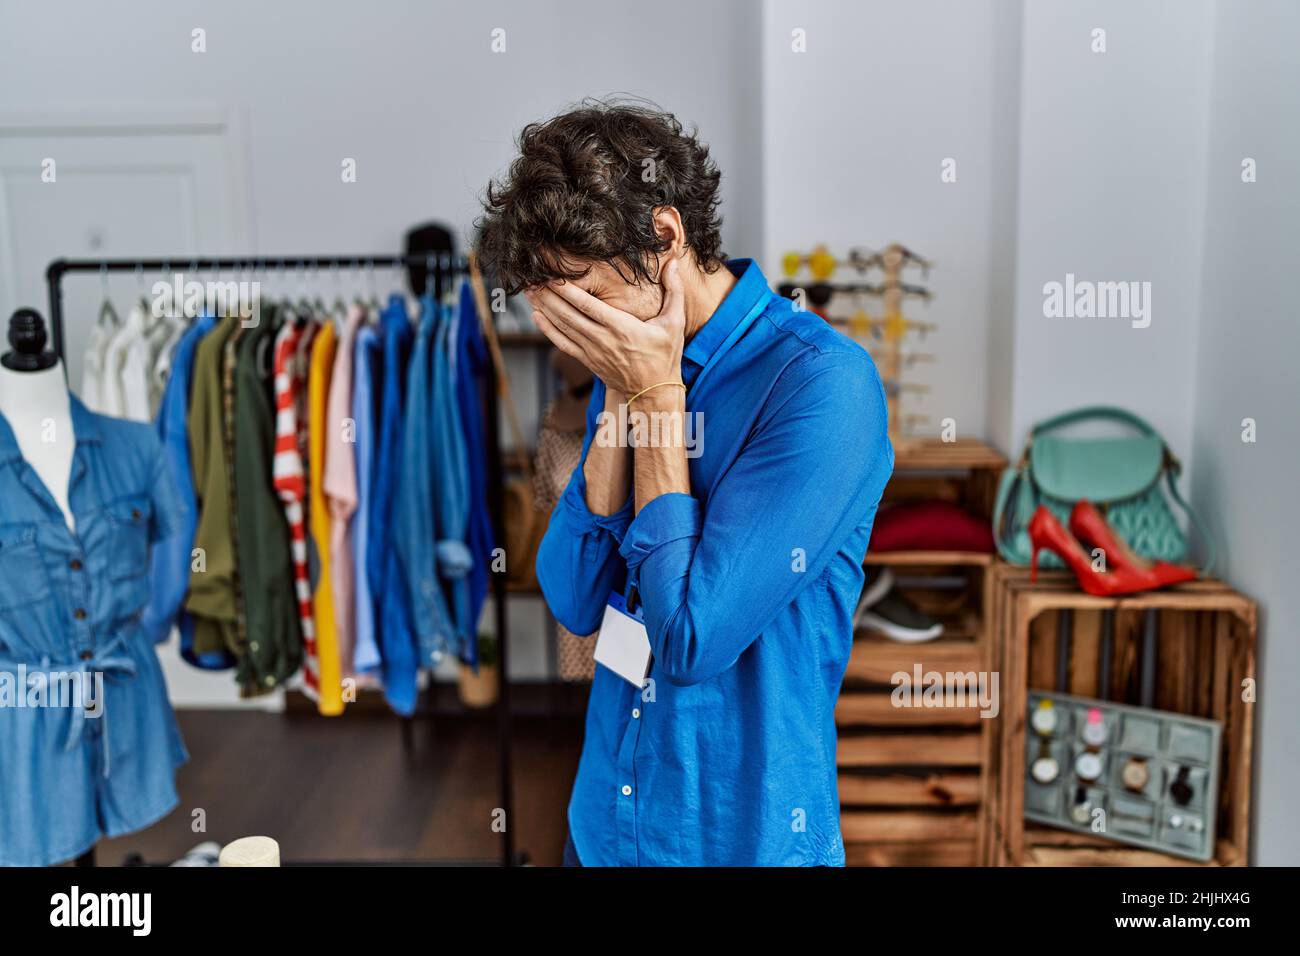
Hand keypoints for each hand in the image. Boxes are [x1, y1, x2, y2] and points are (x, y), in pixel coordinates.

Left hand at [525, 258, 685, 397]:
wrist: (654, 393)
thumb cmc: (666, 356)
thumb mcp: (674, 322)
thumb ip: (674, 291)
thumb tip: (675, 262)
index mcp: (622, 327)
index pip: (588, 305)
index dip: (567, 290)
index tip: (553, 275)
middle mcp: (603, 339)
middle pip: (568, 314)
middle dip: (549, 295)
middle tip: (532, 278)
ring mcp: (593, 352)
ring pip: (563, 327)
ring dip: (544, 308)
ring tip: (530, 292)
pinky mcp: (588, 362)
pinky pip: (563, 344)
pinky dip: (549, 330)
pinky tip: (537, 317)